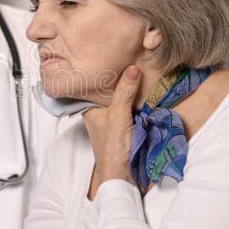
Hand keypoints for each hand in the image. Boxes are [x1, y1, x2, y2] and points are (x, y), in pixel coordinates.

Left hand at [83, 65, 140, 198]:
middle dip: (113, 77)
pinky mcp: (121, 126)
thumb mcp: (118, 114)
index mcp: (89, 108)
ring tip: (133, 66)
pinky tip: (140, 90)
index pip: (89, 84)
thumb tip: (132, 68)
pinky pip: (126, 107)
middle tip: (123, 56)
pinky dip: (132, 99)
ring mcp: (109, 119)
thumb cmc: (112, 146)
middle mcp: (96, 112)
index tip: (102, 54)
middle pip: (104, 89)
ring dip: (125, 88)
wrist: (121, 174)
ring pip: (116, 98)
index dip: (95, 70)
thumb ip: (124, 92)